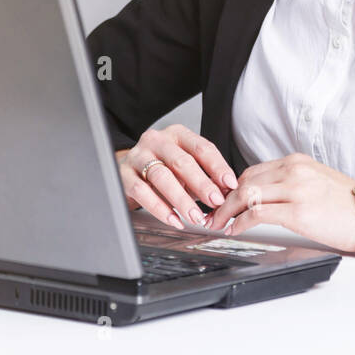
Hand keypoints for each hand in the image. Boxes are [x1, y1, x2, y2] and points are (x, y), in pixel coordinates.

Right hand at [115, 124, 237, 229]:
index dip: (217, 166)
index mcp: (177, 135)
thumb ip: (205, 176)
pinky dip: (160, 208)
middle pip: (182, 161)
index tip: (230, 184)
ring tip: (195, 216)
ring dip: (181, 199)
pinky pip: (142, 192)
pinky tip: (174, 220)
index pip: (201, 147)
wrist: (128, 169)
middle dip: (201, 183)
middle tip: (215, 201)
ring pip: (162, 176)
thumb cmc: (163, 168)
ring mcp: (138, 156)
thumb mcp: (186, 168)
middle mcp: (157, 141)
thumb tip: (226, 191)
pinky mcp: (124, 175)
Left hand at [203, 152, 354, 254]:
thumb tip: (265, 198)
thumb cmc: (348, 205)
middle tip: (212, 214)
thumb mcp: (316, 182)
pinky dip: (240, 222)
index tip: (222, 202)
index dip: (232, 188)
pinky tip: (234, 229)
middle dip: (223, 199)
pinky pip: (257, 214)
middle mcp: (293, 170)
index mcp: (296, 162)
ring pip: (246, 195)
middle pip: (244, 181)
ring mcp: (295, 189)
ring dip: (226, 211)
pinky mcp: (297, 211)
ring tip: (218, 224)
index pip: (252, 172)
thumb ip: (291, 183)